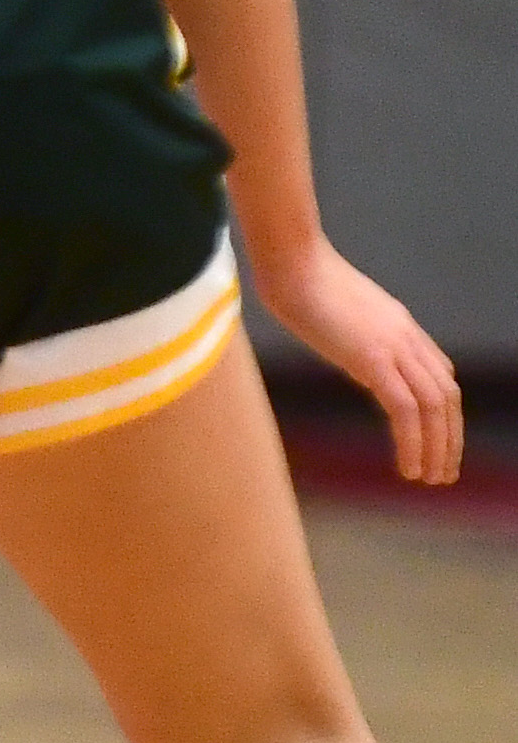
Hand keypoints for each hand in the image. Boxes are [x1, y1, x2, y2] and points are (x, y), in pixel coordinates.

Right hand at [253, 238, 462, 485]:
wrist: (292, 265)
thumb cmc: (298, 281)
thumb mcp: (337, 309)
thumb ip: (352, 331)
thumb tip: (348, 347)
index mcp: (400, 325)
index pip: (441, 374)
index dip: (445, 412)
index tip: (437, 439)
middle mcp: (407, 338)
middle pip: (447, 395)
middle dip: (450, 437)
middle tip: (443, 472)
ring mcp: (394, 347)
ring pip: (434, 407)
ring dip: (437, 448)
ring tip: (429, 477)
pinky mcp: (373, 359)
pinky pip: (405, 410)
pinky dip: (413, 443)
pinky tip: (408, 467)